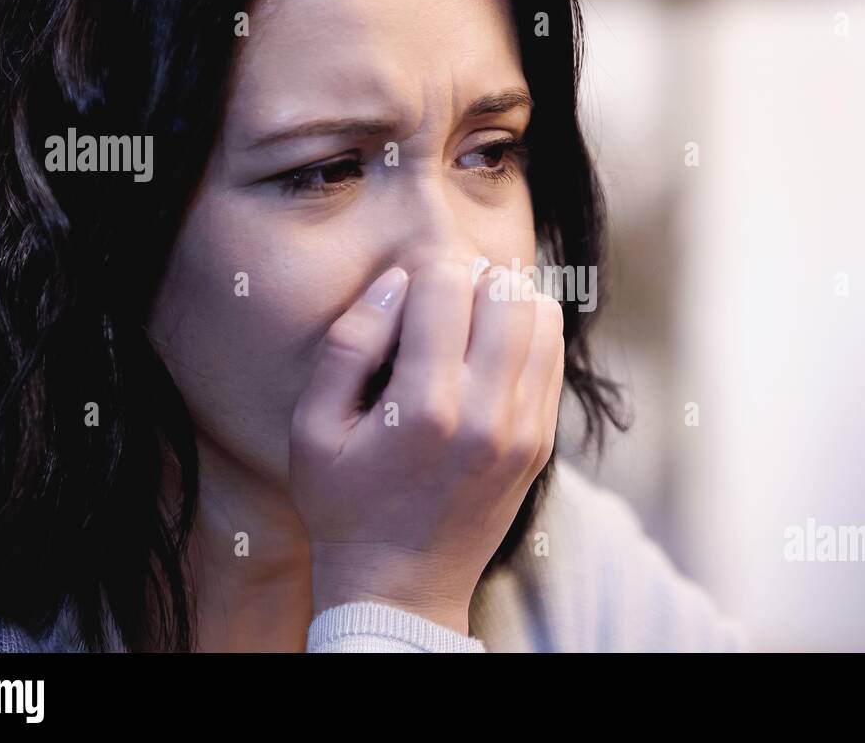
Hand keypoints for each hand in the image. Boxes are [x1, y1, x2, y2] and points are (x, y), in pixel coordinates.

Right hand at [289, 258, 564, 633]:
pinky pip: (552, 356)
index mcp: (425, 409)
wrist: (400, 587)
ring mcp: (525, 431)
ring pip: (542, 315)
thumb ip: (349, 343)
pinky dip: (525, 338)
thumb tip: (396, 280)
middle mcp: (488, 416)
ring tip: (466, 329)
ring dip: (504, 305)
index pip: (449, 284)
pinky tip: (486, 359)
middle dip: (469, 282)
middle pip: (507, 291)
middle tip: (437, 309)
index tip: (402, 303)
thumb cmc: (344, 506)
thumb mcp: (313, 428)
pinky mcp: (541, 443)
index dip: (421, 276)